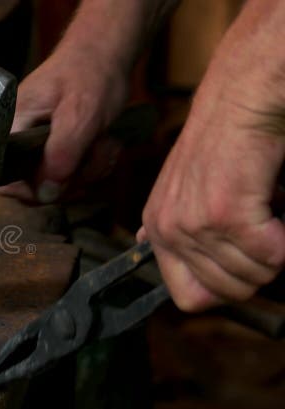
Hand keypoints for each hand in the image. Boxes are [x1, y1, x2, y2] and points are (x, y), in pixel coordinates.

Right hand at [0, 45, 129, 202]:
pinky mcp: (56, 152)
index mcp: (9, 129)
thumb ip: (60, 155)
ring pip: (59, 185)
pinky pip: (73, 177)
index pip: (5, 179)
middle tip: (96, 149)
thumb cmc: (88, 75)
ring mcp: (38, 149)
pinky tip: (104, 143)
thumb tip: (45, 195)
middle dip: (73, 178)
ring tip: (104, 141)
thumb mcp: (79, 115)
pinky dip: (94, 166)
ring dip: (90, 170)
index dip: (34, 187)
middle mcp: (18, 143)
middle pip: (35, 189)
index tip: (66, 175)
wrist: (106, 55)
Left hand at [138, 93, 284, 310]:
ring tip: (267, 210)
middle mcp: (169, 230)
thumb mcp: (183, 189)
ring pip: (253, 276)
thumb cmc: (224, 145)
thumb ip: (173, 224)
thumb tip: (147, 241)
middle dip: (258, 265)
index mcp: (158, 228)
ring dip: (274, 249)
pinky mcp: (226, 214)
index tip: (242, 263)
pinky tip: (278, 208)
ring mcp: (195, 224)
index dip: (224, 290)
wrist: (240, 100)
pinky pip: (271, 257)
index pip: (187, 298)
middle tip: (263, 226)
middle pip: (229, 291)